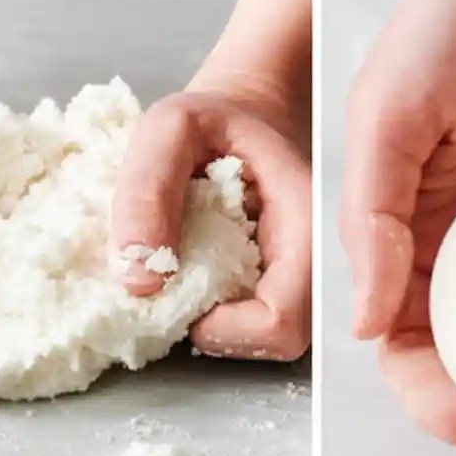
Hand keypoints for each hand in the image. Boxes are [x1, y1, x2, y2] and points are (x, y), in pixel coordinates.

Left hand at [110, 72, 311, 361]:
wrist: (244, 115)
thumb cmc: (212, 118)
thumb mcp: (169, 128)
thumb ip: (146, 190)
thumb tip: (138, 281)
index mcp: (306, 223)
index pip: (281, 321)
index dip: (222, 326)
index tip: (178, 285)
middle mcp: (316, 261)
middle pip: (277, 341)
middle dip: (215, 325)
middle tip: (178, 277)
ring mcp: (303, 279)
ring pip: (266, 341)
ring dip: (213, 320)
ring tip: (187, 269)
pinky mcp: (285, 288)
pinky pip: (257, 328)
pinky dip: (217, 313)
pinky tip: (199, 273)